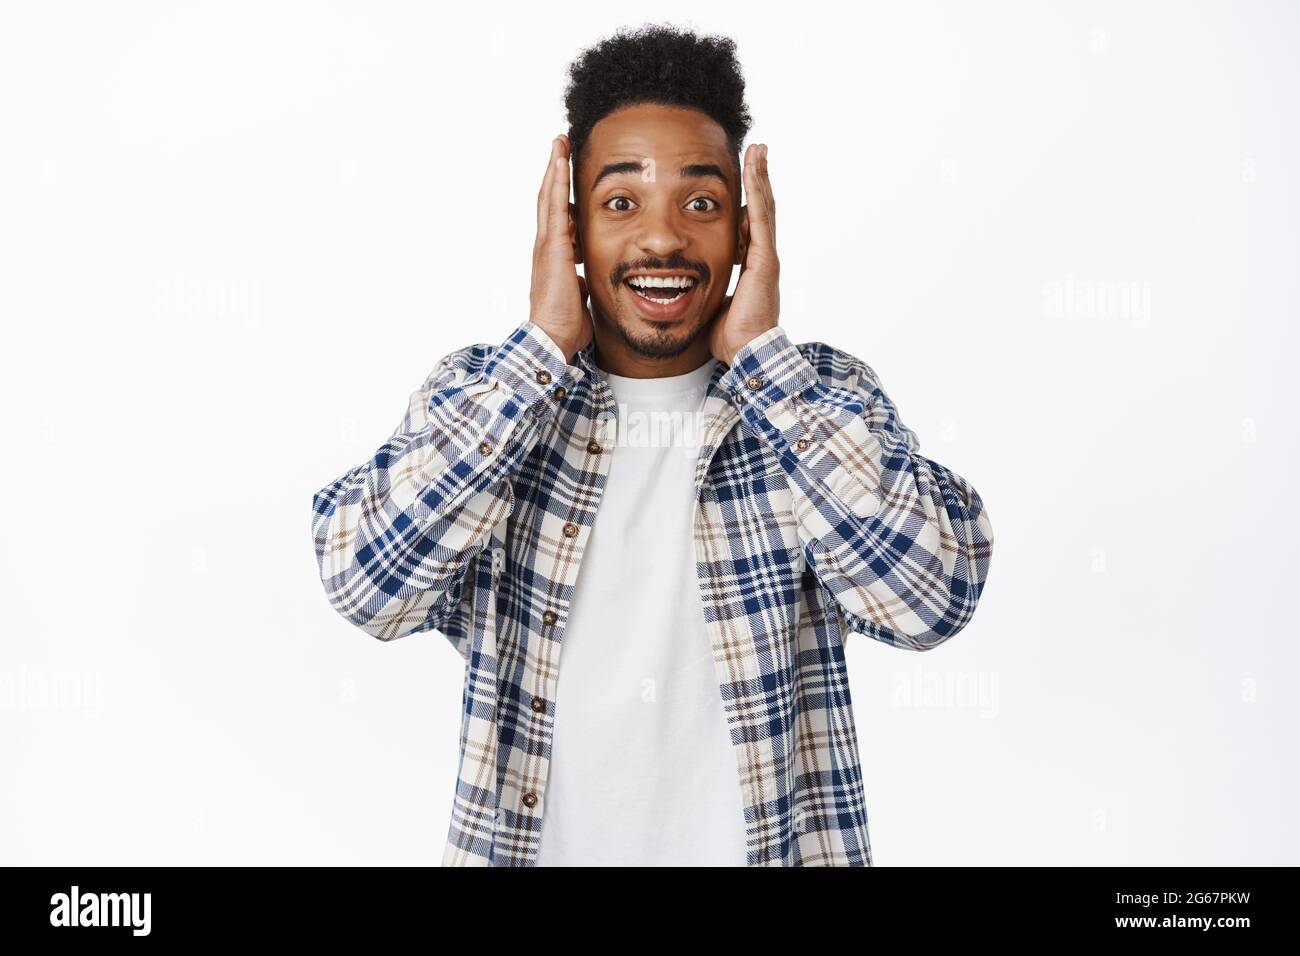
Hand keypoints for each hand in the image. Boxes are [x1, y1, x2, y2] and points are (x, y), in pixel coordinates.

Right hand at [529, 134, 592, 361]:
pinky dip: (557, 181)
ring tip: (559, 143)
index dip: (563, 193)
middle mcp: (547, 245)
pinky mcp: (553, 245)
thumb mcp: (580, 294)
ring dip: (554, 168)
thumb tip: (587, 280)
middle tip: (560, 146)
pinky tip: (560, 161)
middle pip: (550, 199)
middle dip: (555, 172)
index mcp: (555, 255)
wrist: (554, 337)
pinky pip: (555, 206)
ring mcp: (547, 243)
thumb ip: (582, 281)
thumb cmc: (567, 323)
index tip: (568, 174)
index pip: (559, 216)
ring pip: (549, 196)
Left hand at [710, 143, 779, 365]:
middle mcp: (761, 255)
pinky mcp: (765, 259)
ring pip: (764, 206)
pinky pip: (760, 217)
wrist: (745, 352)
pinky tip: (754, 169)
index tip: (740, 176)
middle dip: (757, 178)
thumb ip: (707, 286)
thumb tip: (688, 283)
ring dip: (760, 175)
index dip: (745, 197)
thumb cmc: (727, 334)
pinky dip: (758, 191)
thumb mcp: (712, 300)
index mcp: (750, 263)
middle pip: (759, 207)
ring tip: (758, 149)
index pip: (747, 221)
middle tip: (755, 150)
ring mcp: (765, 255)